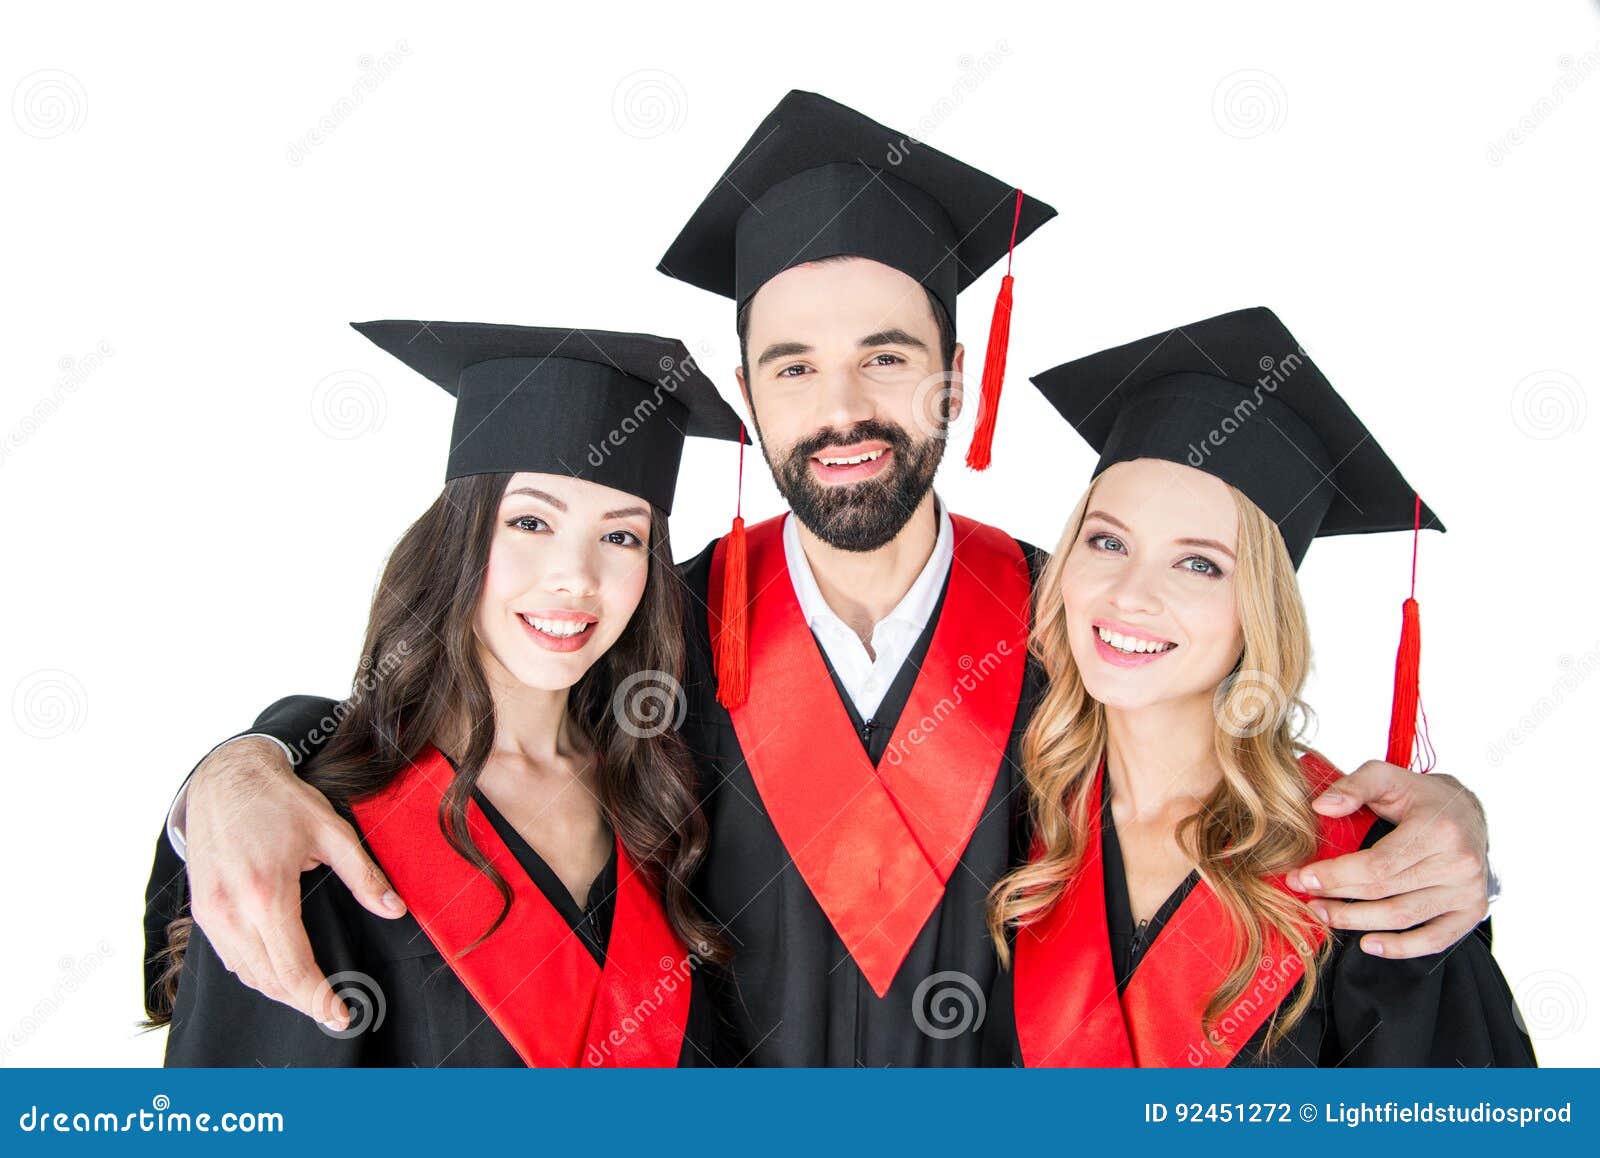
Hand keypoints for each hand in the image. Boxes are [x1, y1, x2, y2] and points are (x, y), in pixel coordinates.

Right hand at [183, 736, 405, 1026]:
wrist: (225, 778)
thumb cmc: (280, 801)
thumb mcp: (331, 831)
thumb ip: (364, 876)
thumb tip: (395, 909)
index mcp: (266, 893)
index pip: (294, 968)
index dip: (319, 999)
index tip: (341, 1015)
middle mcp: (231, 910)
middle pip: (269, 980)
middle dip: (303, 1002)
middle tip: (333, 1012)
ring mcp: (210, 913)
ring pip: (246, 974)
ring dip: (279, 991)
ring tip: (312, 996)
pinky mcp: (202, 910)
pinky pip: (229, 958)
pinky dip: (256, 972)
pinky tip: (279, 970)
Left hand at [1286, 760, 1488, 958]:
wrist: (1468, 812)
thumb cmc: (1420, 795)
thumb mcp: (1387, 776)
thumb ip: (1353, 786)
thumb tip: (1321, 806)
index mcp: (1437, 830)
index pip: (1377, 864)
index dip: (1335, 875)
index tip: (1301, 878)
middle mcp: (1459, 863)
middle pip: (1386, 892)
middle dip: (1338, 898)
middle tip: (1306, 899)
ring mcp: (1468, 891)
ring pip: (1403, 918)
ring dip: (1358, 922)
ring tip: (1325, 915)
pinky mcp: (1472, 910)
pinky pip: (1434, 940)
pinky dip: (1401, 948)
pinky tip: (1368, 944)